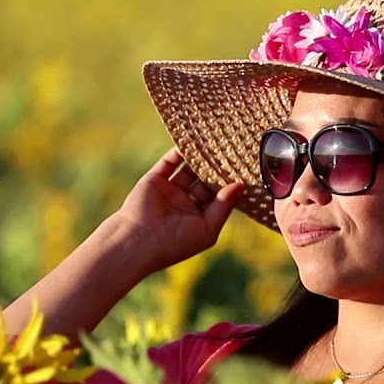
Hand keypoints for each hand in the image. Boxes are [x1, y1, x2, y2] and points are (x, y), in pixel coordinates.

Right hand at [114, 147, 246, 273]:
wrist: (138, 241)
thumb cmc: (175, 243)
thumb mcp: (208, 228)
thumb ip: (224, 206)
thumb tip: (241, 186)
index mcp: (198, 218)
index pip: (218, 197)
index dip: (230, 185)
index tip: (245, 171)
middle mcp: (184, 203)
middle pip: (205, 181)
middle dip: (218, 169)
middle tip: (235, 152)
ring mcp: (170, 190)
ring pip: (190, 169)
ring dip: (202, 157)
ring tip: (218, 142)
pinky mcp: (156, 178)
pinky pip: (171, 161)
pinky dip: (182, 151)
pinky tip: (196, 140)